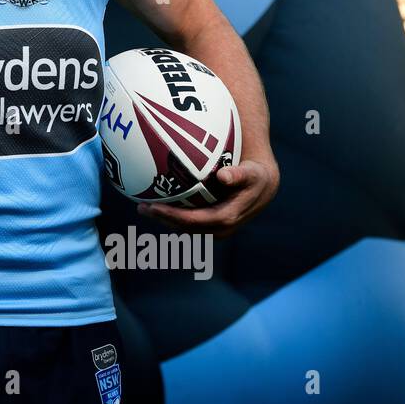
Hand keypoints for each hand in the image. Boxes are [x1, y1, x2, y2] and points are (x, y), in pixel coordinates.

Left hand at [138, 158, 278, 236]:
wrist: (262, 187)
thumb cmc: (255, 176)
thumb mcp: (252, 174)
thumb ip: (239, 175)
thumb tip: (223, 176)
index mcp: (226, 219)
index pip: (194, 221)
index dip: (173, 217)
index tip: (154, 207)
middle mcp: (219, 229)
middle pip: (184, 228)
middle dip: (163, 220)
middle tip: (141, 207)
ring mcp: (213, 229)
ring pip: (183, 228)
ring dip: (164, 220)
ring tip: (143, 207)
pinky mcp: (209, 224)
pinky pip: (186, 222)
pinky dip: (171, 215)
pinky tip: (155, 202)